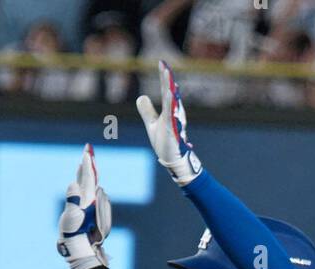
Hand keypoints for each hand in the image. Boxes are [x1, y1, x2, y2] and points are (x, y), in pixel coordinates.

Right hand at [56, 143, 111, 268]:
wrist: (80, 248)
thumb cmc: (73, 234)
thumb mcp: (70, 216)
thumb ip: (71, 199)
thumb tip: (73, 184)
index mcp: (88, 199)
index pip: (88, 176)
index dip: (87, 162)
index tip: (88, 149)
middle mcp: (93, 200)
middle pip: (91, 178)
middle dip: (89, 164)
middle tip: (89, 150)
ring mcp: (93, 206)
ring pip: (91, 186)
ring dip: (88, 174)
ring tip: (87, 161)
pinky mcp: (91, 211)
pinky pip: (90, 194)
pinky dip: (88, 186)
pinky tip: (85, 184)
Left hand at [136, 60, 202, 186]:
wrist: (172, 159)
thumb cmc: (165, 142)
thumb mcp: (152, 123)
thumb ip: (147, 110)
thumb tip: (141, 97)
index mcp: (169, 110)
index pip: (166, 90)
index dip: (164, 77)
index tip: (161, 63)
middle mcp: (173, 113)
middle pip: (170, 92)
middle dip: (167, 78)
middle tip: (164, 64)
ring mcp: (174, 122)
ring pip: (172, 103)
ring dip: (170, 89)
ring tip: (168, 76)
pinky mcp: (173, 132)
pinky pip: (172, 118)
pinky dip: (171, 107)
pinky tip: (170, 97)